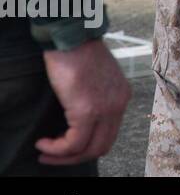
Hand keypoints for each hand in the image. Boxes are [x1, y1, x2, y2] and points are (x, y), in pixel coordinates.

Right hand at [36, 39, 130, 165]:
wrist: (72, 36)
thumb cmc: (77, 53)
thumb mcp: (95, 79)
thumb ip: (94, 99)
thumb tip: (79, 122)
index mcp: (121, 96)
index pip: (109, 133)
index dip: (87, 146)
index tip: (65, 147)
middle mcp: (119, 104)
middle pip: (102, 146)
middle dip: (76, 157)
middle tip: (52, 157)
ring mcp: (106, 108)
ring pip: (88, 149)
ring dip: (63, 156)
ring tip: (45, 153)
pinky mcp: (87, 110)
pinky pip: (73, 143)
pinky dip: (56, 148)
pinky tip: (44, 143)